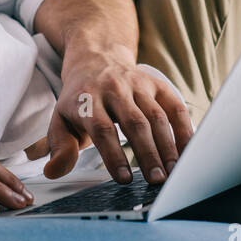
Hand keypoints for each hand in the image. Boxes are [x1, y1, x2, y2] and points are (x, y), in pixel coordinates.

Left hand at [45, 44, 195, 185]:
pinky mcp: (156, 83)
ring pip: (156, 115)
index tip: (124, 179)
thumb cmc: (79, 100)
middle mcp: (114, 89)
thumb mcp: (60, 120)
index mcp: (87, 99)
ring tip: (173, 172)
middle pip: (134, 122)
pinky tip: (188, 152)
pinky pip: (175, 106)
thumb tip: (52, 172)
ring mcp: (138, 84)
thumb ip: (60, 147)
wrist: (96, 59)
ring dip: (168, 146)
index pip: (102, 129)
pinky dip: (184, 129)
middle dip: (147, 153)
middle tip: (157, 181)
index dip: (113, 155)